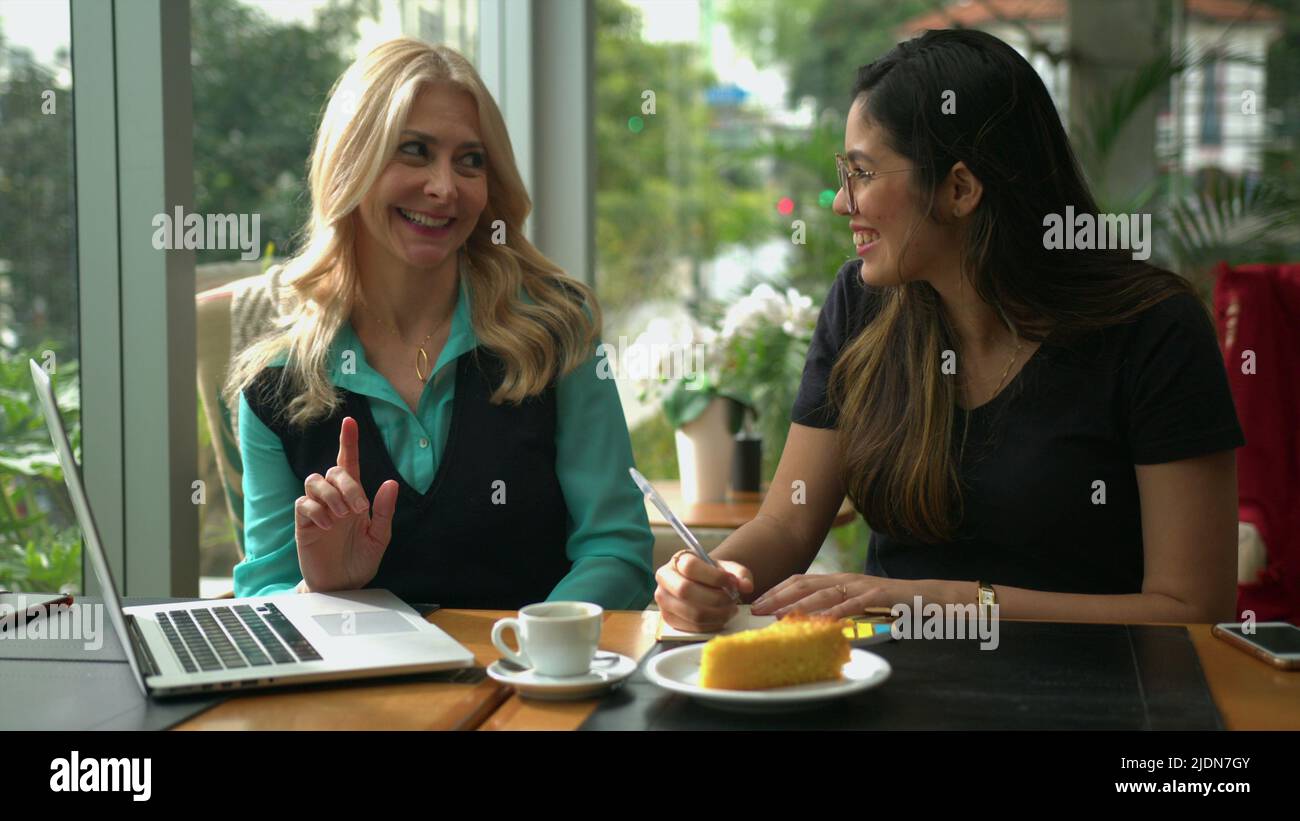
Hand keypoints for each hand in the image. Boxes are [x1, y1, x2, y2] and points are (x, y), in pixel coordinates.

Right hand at [294, 416, 398, 591]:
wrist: (343, 587)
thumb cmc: (360, 561)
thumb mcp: (379, 537)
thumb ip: (384, 510)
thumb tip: (390, 483)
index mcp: (354, 499)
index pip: (349, 463)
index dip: (349, 442)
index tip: (350, 421)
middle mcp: (334, 500)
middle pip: (333, 470)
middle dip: (347, 485)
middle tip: (358, 508)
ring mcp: (317, 511)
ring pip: (315, 481)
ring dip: (331, 495)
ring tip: (341, 517)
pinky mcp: (303, 524)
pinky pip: (302, 503)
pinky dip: (316, 510)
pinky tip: (327, 526)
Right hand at [655, 550, 754, 632]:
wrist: (703, 586)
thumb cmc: (714, 576)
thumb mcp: (728, 569)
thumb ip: (740, 574)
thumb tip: (746, 586)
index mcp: (678, 560)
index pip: (690, 567)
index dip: (714, 577)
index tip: (732, 582)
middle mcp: (665, 578)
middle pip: (686, 591)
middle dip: (715, 598)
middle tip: (732, 600)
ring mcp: (663, 600)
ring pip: (691, 612)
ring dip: (717, 614)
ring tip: (730, 610)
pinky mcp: (668, 619)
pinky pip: (692, 627)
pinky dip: (712, 625)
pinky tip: (721, 618)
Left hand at [750, 573, 945, 618]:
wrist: (927, 597)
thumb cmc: (890, 604)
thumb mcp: (857, 604)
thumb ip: (836, 608)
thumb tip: (809, 622)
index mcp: (839, 579)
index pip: (801, 580)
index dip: (777, 589)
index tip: (757, 601)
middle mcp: (846, 578)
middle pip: (805, 584)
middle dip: (777, 596)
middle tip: (756, 609)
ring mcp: (862, 585)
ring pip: (824, 593)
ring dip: (798, 605)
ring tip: (778, 616)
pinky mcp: (878, 595)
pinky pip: (852, 604)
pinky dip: (834, 613)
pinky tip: (820, 621)